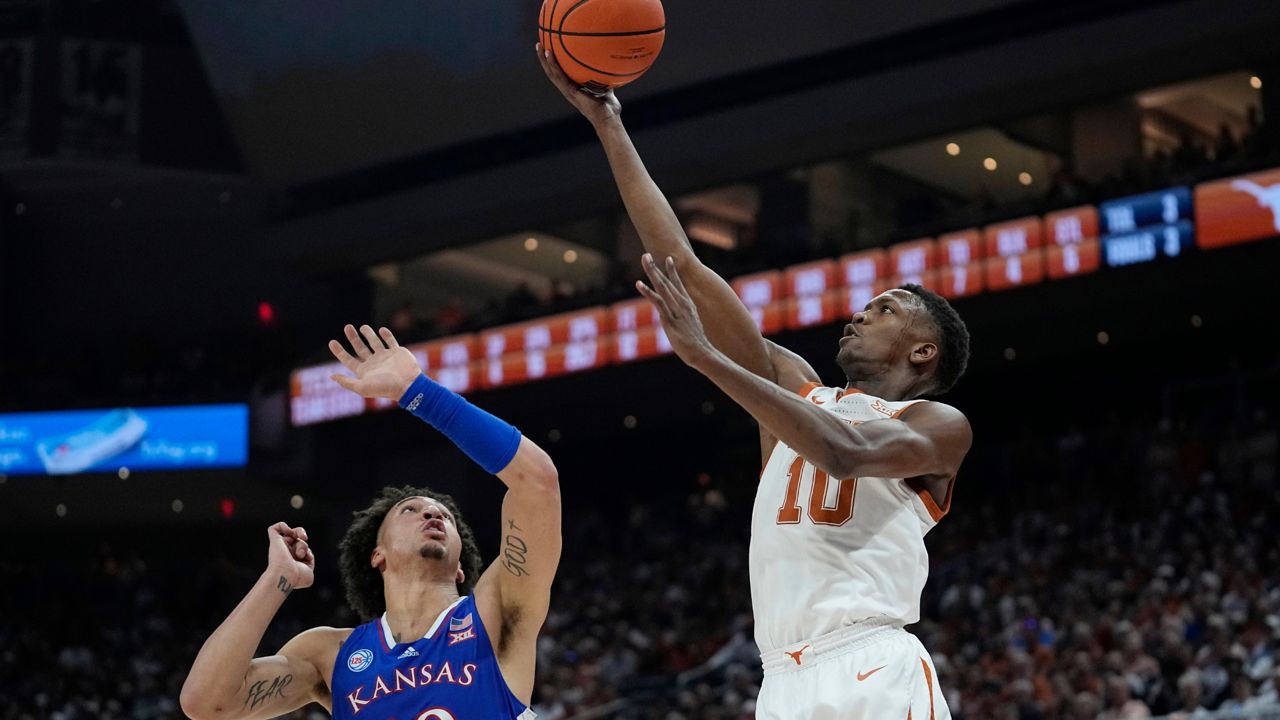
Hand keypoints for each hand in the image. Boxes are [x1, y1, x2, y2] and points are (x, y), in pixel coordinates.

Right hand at [266, 522, 313, 592]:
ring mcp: (280, 547)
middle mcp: (286, 553)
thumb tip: (307, 557)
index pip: (303, 550)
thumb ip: (309, 564)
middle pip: (299, 541)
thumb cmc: (297, 577)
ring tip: (300, 544)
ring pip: (292, 533)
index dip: (308, 552)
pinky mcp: (274, 541)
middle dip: (304, 546)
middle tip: (301, 554)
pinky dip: (283, 526)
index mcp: (292, 561)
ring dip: (299, 537)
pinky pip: (275, 528)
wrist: (286, 575)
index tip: (308, 558)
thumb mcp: (309, 573)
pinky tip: (288, 531)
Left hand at [328, 324, 421, 399]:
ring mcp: (385, 357)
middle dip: (353, 338)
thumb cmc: (385, 388)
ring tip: (363, 327)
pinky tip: (381, 330)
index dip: (339, 351)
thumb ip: (347, 382)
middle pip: (360, 348)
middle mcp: (374, 363)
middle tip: (347, 327)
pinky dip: (386, 335)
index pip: (348, 360)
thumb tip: (331, 376)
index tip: (332, 342)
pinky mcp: (397, 352)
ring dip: (368, 334)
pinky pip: (390, 341)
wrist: (408, 385)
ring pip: (375, 343)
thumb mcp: (362, 388)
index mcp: (364, 371)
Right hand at [536, 41, 620, 125]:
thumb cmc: (609, 107)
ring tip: (539, 46)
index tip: (550, 49)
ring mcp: (567, 91)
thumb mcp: (607, 87)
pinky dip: (553, 64)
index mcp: (574, 88)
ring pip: (551, 73)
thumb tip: (612, 64)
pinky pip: (559, 76)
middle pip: (552, 72)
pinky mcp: (569, 91)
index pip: (561, 74)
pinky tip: (549, 53)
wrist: (608, 118)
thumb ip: (606, 77)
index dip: (554, 63)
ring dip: (544, 59)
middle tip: (539, 44)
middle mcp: (568, 89)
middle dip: (545, 59)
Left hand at [636, 254, 717, 368]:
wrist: (702, 352)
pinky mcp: (669, 319)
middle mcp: (682, 303)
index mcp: (687, 304)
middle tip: (646, 255)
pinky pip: (657, 302)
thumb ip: (686, 318)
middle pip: (667, 281)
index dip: (672, 271)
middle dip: (656, 267)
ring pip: (662, 286)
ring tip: (644, 259)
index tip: (668, 259)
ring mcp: (676, 310)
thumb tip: (682, 319)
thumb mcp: (692, 326)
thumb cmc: (696, 342)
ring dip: (652, 272)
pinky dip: (648, 291)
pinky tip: (638, 283)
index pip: (678, 284)